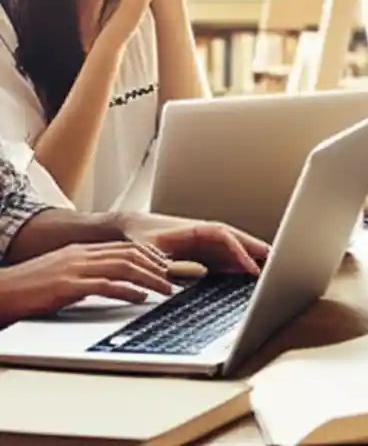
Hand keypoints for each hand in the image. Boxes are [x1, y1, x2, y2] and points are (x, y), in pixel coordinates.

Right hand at [0, 242, 174, 324]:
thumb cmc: (28, 288)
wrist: (0, 291)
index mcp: (81, 250)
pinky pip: (106, 285)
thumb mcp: (62, 275)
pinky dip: (128, 291)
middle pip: (130, 254)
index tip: (167, 267)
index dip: (150, 256)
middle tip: (174, 279)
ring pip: (124, 267)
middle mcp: (81, 255)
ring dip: (150, 278)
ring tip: (166, 290)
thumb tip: (110, 284)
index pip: (125, 247)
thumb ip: (86, 275)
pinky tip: (141, 298)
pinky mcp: (67, 286)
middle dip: (157, 266)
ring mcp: (74, 268)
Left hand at [119, 214, 268, 275]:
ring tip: (273, 268)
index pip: (226, 238)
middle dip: (259, 250)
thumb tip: (182, 275)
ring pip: (236, 248)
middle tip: (280, 262)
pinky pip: (226, 257)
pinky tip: (249, 274)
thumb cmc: (139, 236)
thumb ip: (164, 263)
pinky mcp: (202, 252)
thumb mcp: (148, 251)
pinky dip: (240, 264)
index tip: (250, 268)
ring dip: (253, 257)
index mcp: (195, 228)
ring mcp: (205, 243)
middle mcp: (204, 234)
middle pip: (239, 240)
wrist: (129, 229)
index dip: (240, 253)